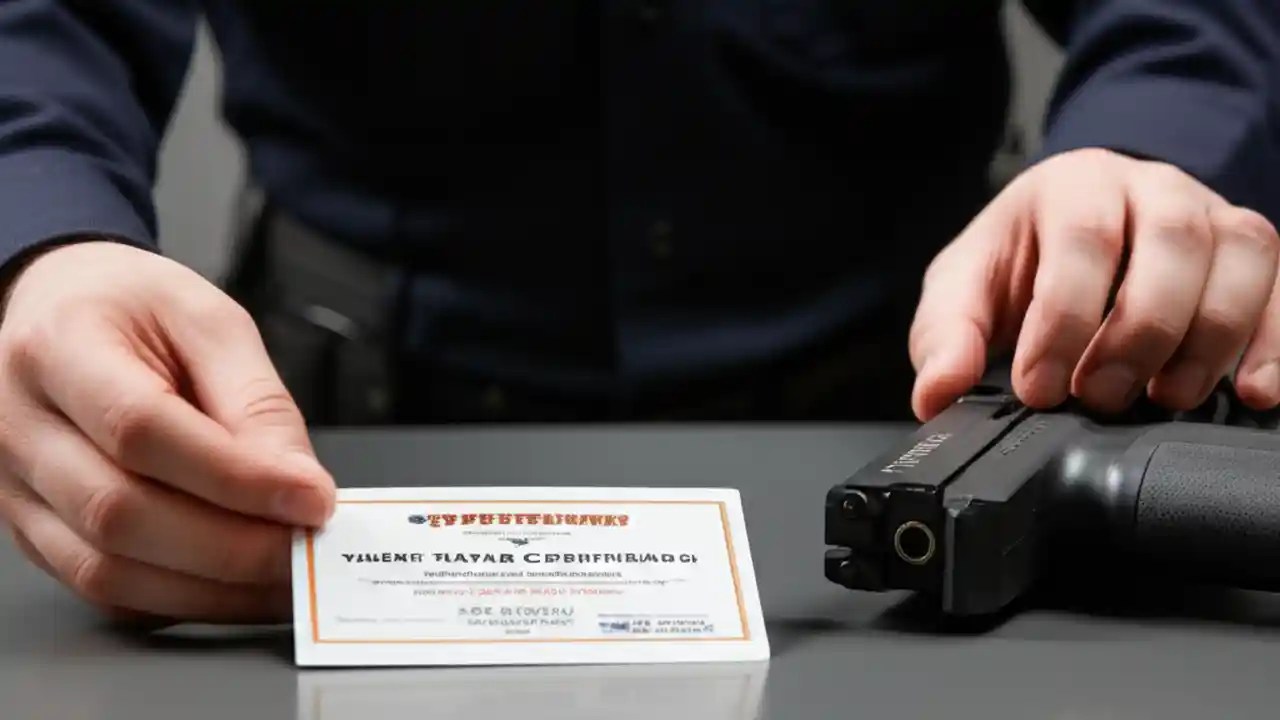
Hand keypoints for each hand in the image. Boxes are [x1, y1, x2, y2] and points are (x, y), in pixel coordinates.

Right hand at [0, 241, 333, 623]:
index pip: (142, 429)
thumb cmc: (133, 307)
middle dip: (232, 547)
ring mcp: (14, 485)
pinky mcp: (31, 529)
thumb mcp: (209, 320)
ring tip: (285, 577)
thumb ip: (256, 401)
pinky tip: (238, 587)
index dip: (236, 477)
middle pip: (120, 512)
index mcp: (59, 347)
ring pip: (107, 567)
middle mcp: (18, 423)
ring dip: (211, 588)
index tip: (312, 499)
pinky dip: (180, 599)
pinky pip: (103, 588)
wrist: (61, 306)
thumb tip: (300, 487)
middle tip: (310, 550)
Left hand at [910, 148, 1279, 420]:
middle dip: (1137, 334)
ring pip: (1240, 259)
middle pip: (1172, 245)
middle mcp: (1151, 189)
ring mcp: (1210, 216)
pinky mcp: (1249, 257)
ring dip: (1208, 341)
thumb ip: (946, 335)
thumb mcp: (964, 286)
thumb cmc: (1021, 256)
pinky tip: (1253, 391)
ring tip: (1166, 398)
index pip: (1082, 240)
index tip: (1039, 387)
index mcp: (1073, 186)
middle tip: (1100, 396)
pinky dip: (1274, 343)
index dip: (1063, 321)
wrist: (1071, 224)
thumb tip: (936, 392)